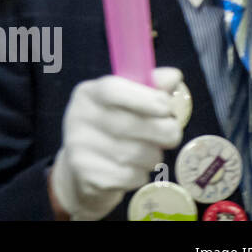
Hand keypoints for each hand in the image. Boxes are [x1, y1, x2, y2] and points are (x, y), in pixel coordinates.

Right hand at [49, 68, 184, 220]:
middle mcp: (78, 117)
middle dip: (165, 131)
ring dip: (154, 155)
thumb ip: (149, 87)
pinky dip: (141, 175)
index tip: (167, 108)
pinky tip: (132, 169)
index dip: (146, 98)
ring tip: (147, 152)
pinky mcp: (89, 176)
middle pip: (134, 124)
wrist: (82, 170)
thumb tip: (174, 76)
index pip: (113, 90)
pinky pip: (133, 176)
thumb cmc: (110, 128)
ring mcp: (80, 148)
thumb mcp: (125, 103)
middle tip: (172, 133)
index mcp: (87, 94)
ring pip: (139, 153)